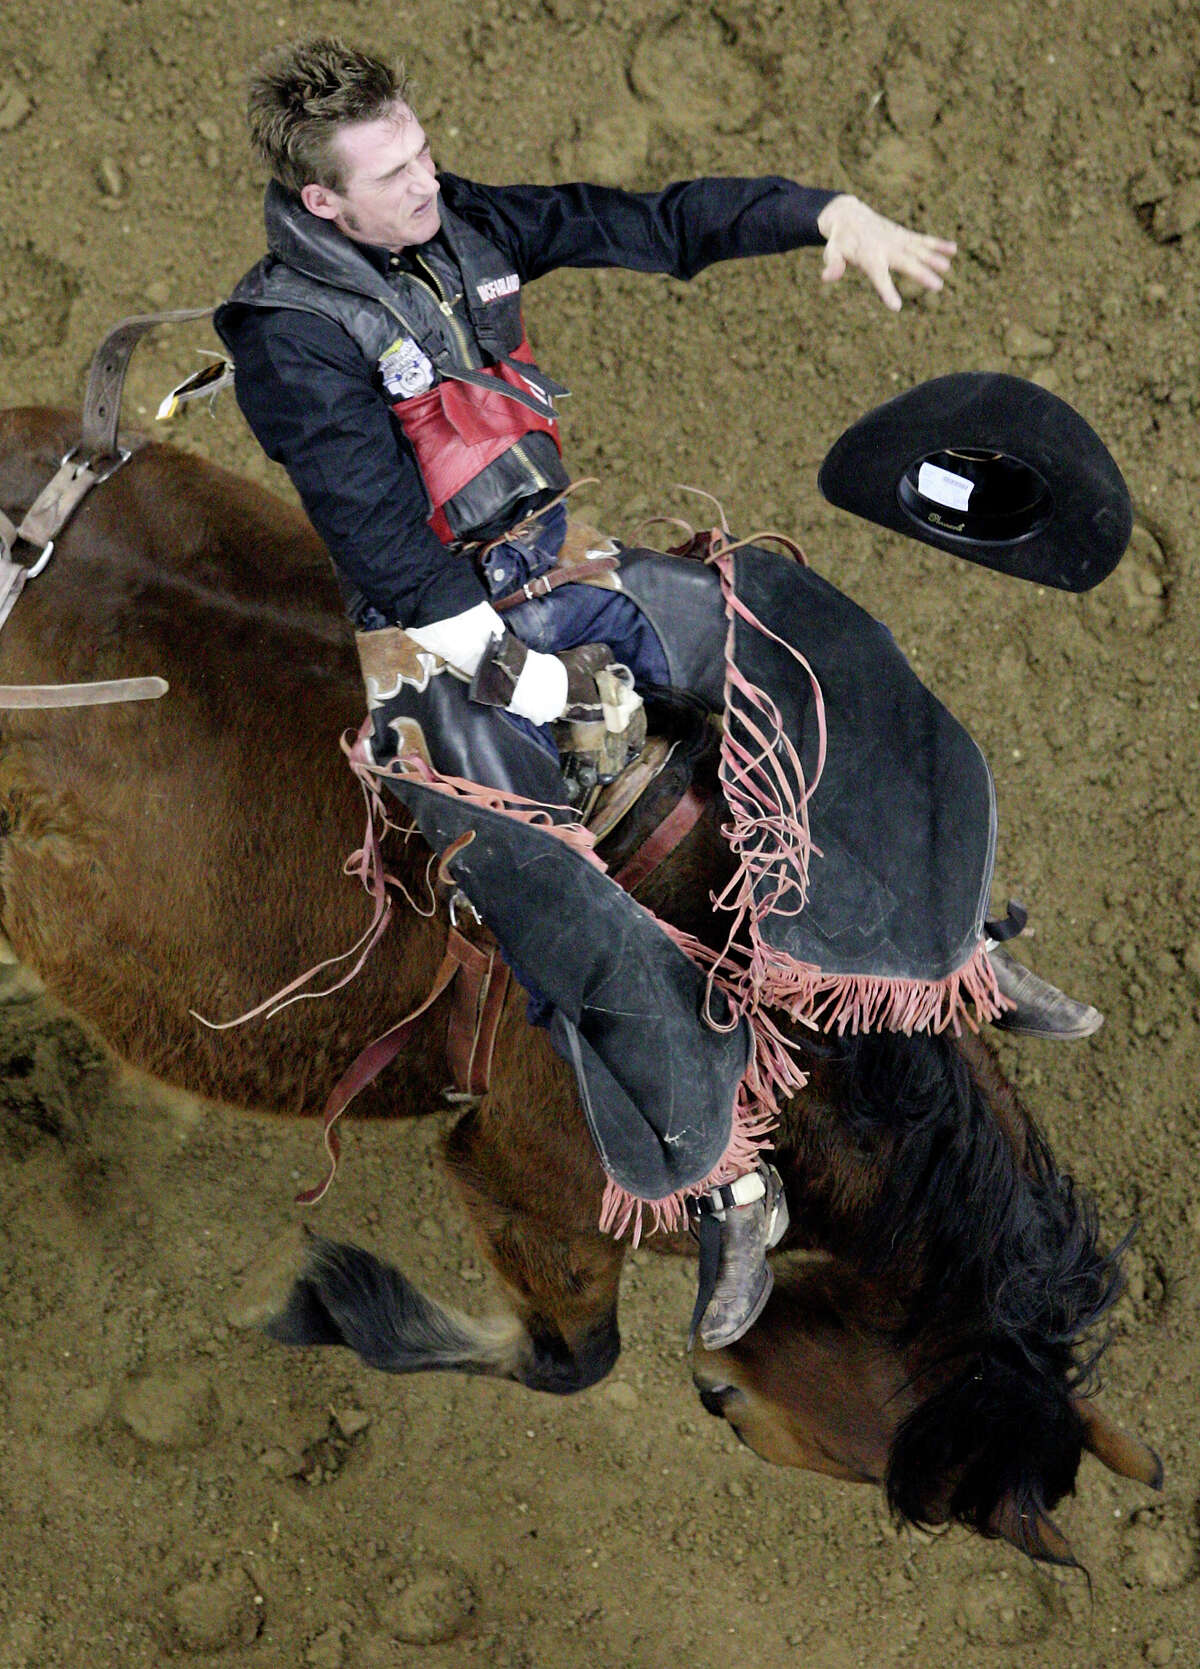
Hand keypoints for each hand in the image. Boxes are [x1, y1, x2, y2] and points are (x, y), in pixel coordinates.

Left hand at [816, 194, 955, 311]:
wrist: (849, 215)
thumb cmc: (839, 241)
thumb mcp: (832, 252)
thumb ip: (833, 264)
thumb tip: (827, 277)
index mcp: (869, 257)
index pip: (879, 276)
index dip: (887, 291)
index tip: (896, 306)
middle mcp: (886, 247)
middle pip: (906, 263)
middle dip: (922, 274)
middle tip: (937, 285)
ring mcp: (897, 239)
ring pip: (918, 250)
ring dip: (934, 257)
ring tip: (948, 267)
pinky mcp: (903, 235)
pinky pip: (922, 240)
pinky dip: (937, 244)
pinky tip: (953, 249)